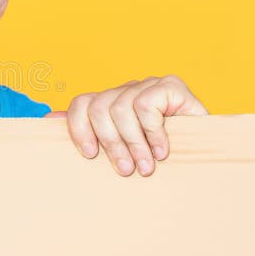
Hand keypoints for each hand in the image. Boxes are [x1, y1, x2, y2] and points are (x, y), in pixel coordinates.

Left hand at [45, 75, 207, 175]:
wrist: (207, 163)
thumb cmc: (157, 161)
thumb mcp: (120, 152)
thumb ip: (88, 134)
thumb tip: (47, 120)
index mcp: (111, 102)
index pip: (81, 103)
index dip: (79, 128)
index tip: (89, 156)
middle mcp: (127, 89)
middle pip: (99, 107)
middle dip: (110, 143)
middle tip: (124, 171)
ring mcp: (150, 84)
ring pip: (122, 108)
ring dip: (134, 144)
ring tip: (146, 167)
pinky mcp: (172, 86)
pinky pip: (148, 105)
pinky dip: (153, 132)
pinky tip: (163, 151)